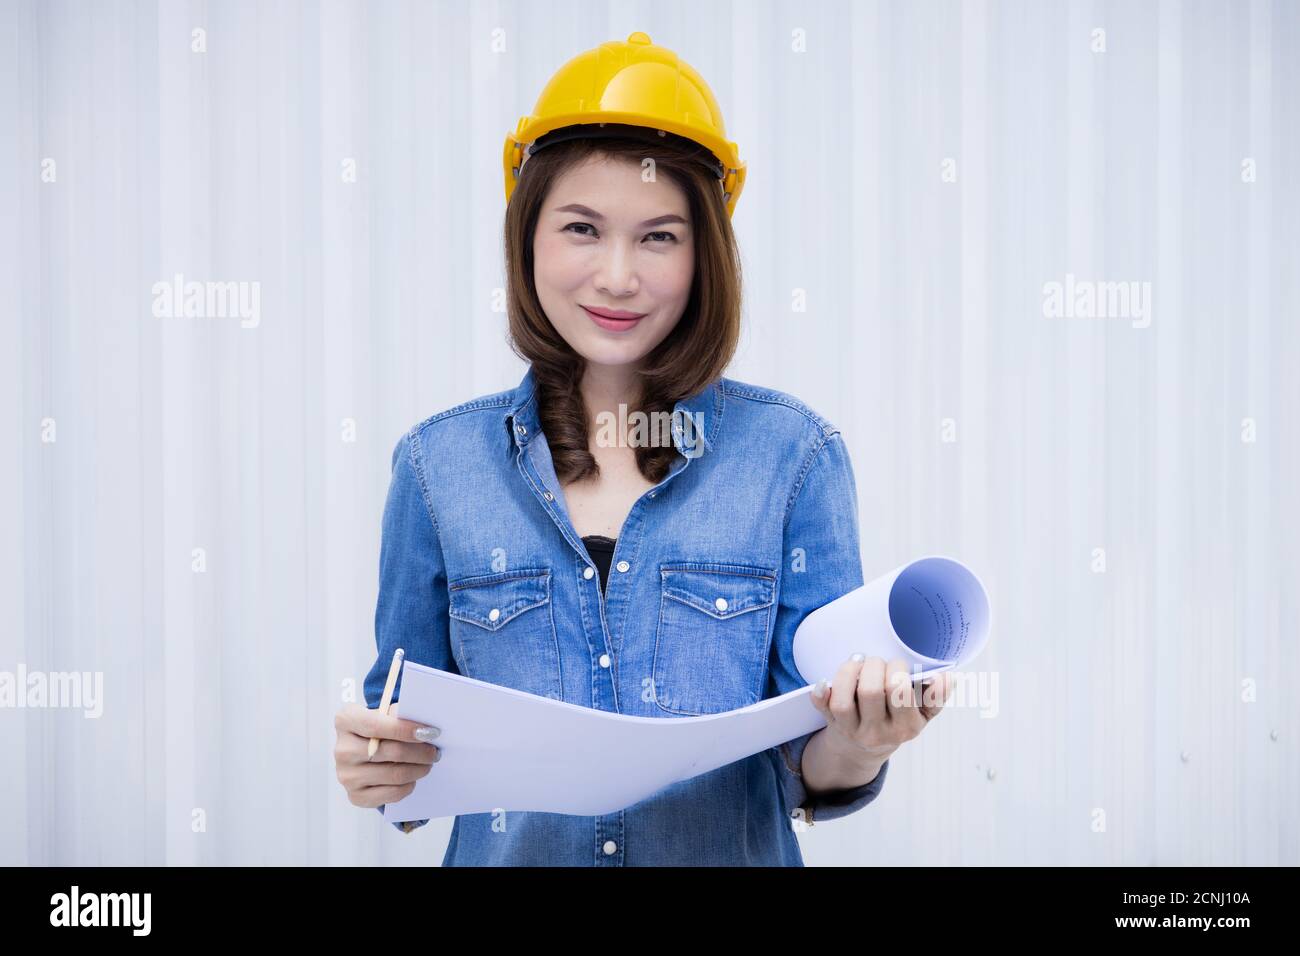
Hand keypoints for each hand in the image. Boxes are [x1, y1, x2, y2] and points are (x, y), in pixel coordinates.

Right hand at [334, 701, 440, 808]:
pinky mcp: (355, 796)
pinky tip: (413, 777)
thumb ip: (399, 714)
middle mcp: (342, 749)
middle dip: (420, 752)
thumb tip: (424, 726)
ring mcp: (346, 775)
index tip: (431, 732)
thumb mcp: (385, 713)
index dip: (405, 729)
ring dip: (418, 769)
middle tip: (435, 751)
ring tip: (428, 763)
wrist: (363, 749)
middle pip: (390, 752)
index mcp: (346, 720)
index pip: (376, 725)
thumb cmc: (379, 728)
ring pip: (394, 774)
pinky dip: (408, 786)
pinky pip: (391, 794)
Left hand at [810, 656, 953, 766]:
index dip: (898, 671)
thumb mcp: (921, 715)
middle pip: (872, 691)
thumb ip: (935, 696)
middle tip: (877, 661)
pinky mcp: (833, 726)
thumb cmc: (895, 721)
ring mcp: (855, 731)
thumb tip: (948, 676)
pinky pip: (823, 709)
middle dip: (874, 666)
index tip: (899, 665)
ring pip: (846, 700)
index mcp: (908, 726)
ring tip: (857, 662)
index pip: (902, 693)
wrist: (862, 751)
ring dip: (849, 672)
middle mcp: (880, 733)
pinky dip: (821, 694)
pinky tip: (824, 682)